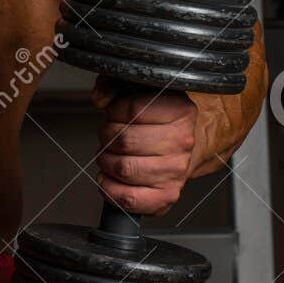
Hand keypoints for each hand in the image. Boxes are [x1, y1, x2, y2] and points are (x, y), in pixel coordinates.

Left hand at [91, 80, 198, 216]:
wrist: (182, 146)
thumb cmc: (156, 119)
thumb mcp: (139, 89)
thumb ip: (114, 83)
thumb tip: (100, 98)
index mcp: (181, 110)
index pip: (133, 108)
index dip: (114, 111)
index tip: (114, 114)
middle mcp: (183, 141)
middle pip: (125, 140)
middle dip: (106, 137)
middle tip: (109, 137)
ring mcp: (177, 171)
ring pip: (123, 168)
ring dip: (106, 162)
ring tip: (110, 156)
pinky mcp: (167, 196)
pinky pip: (129, 198)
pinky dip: (110, 189)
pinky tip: (110, 178)